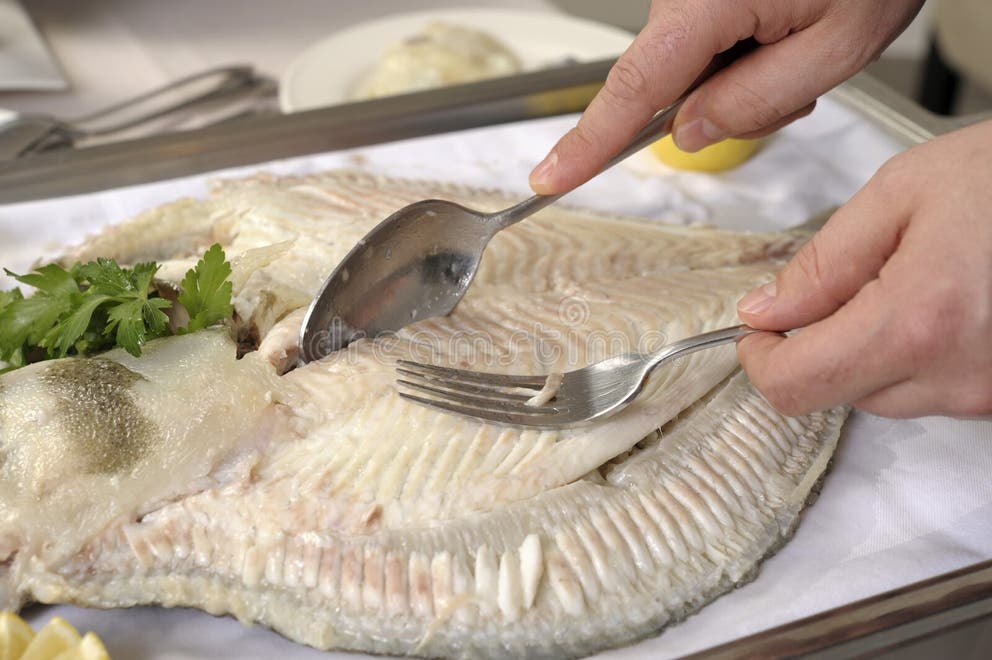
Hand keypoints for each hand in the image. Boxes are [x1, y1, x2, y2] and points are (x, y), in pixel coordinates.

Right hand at [529, 0, 923, 194]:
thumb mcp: (838, 47)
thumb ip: (756, 102)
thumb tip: (689, 131)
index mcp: (710, 1)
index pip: (634, 89)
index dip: (589, 142)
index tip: (550, 177)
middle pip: (671, 86)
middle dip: (727, 104)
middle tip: (797, 78)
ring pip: (692, 71)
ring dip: (743, 76)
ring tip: (798, 39)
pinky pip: (705, 44)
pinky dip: (744, 53)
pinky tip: (782, 27)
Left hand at [736, 120, 991, 417]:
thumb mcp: (902, 193)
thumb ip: (823, 262)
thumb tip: (768, 310)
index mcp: (919, 321)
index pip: (798, 386)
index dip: (761, 360)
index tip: (758, 329)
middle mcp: (960, 374)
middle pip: (839, 391)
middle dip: (822, 341)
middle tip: (849, 279)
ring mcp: (991, 392)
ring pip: (885, 392)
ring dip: (873, 346)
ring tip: (915, 276)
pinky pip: (932, 388)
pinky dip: (916, 352)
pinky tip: (944, 298)